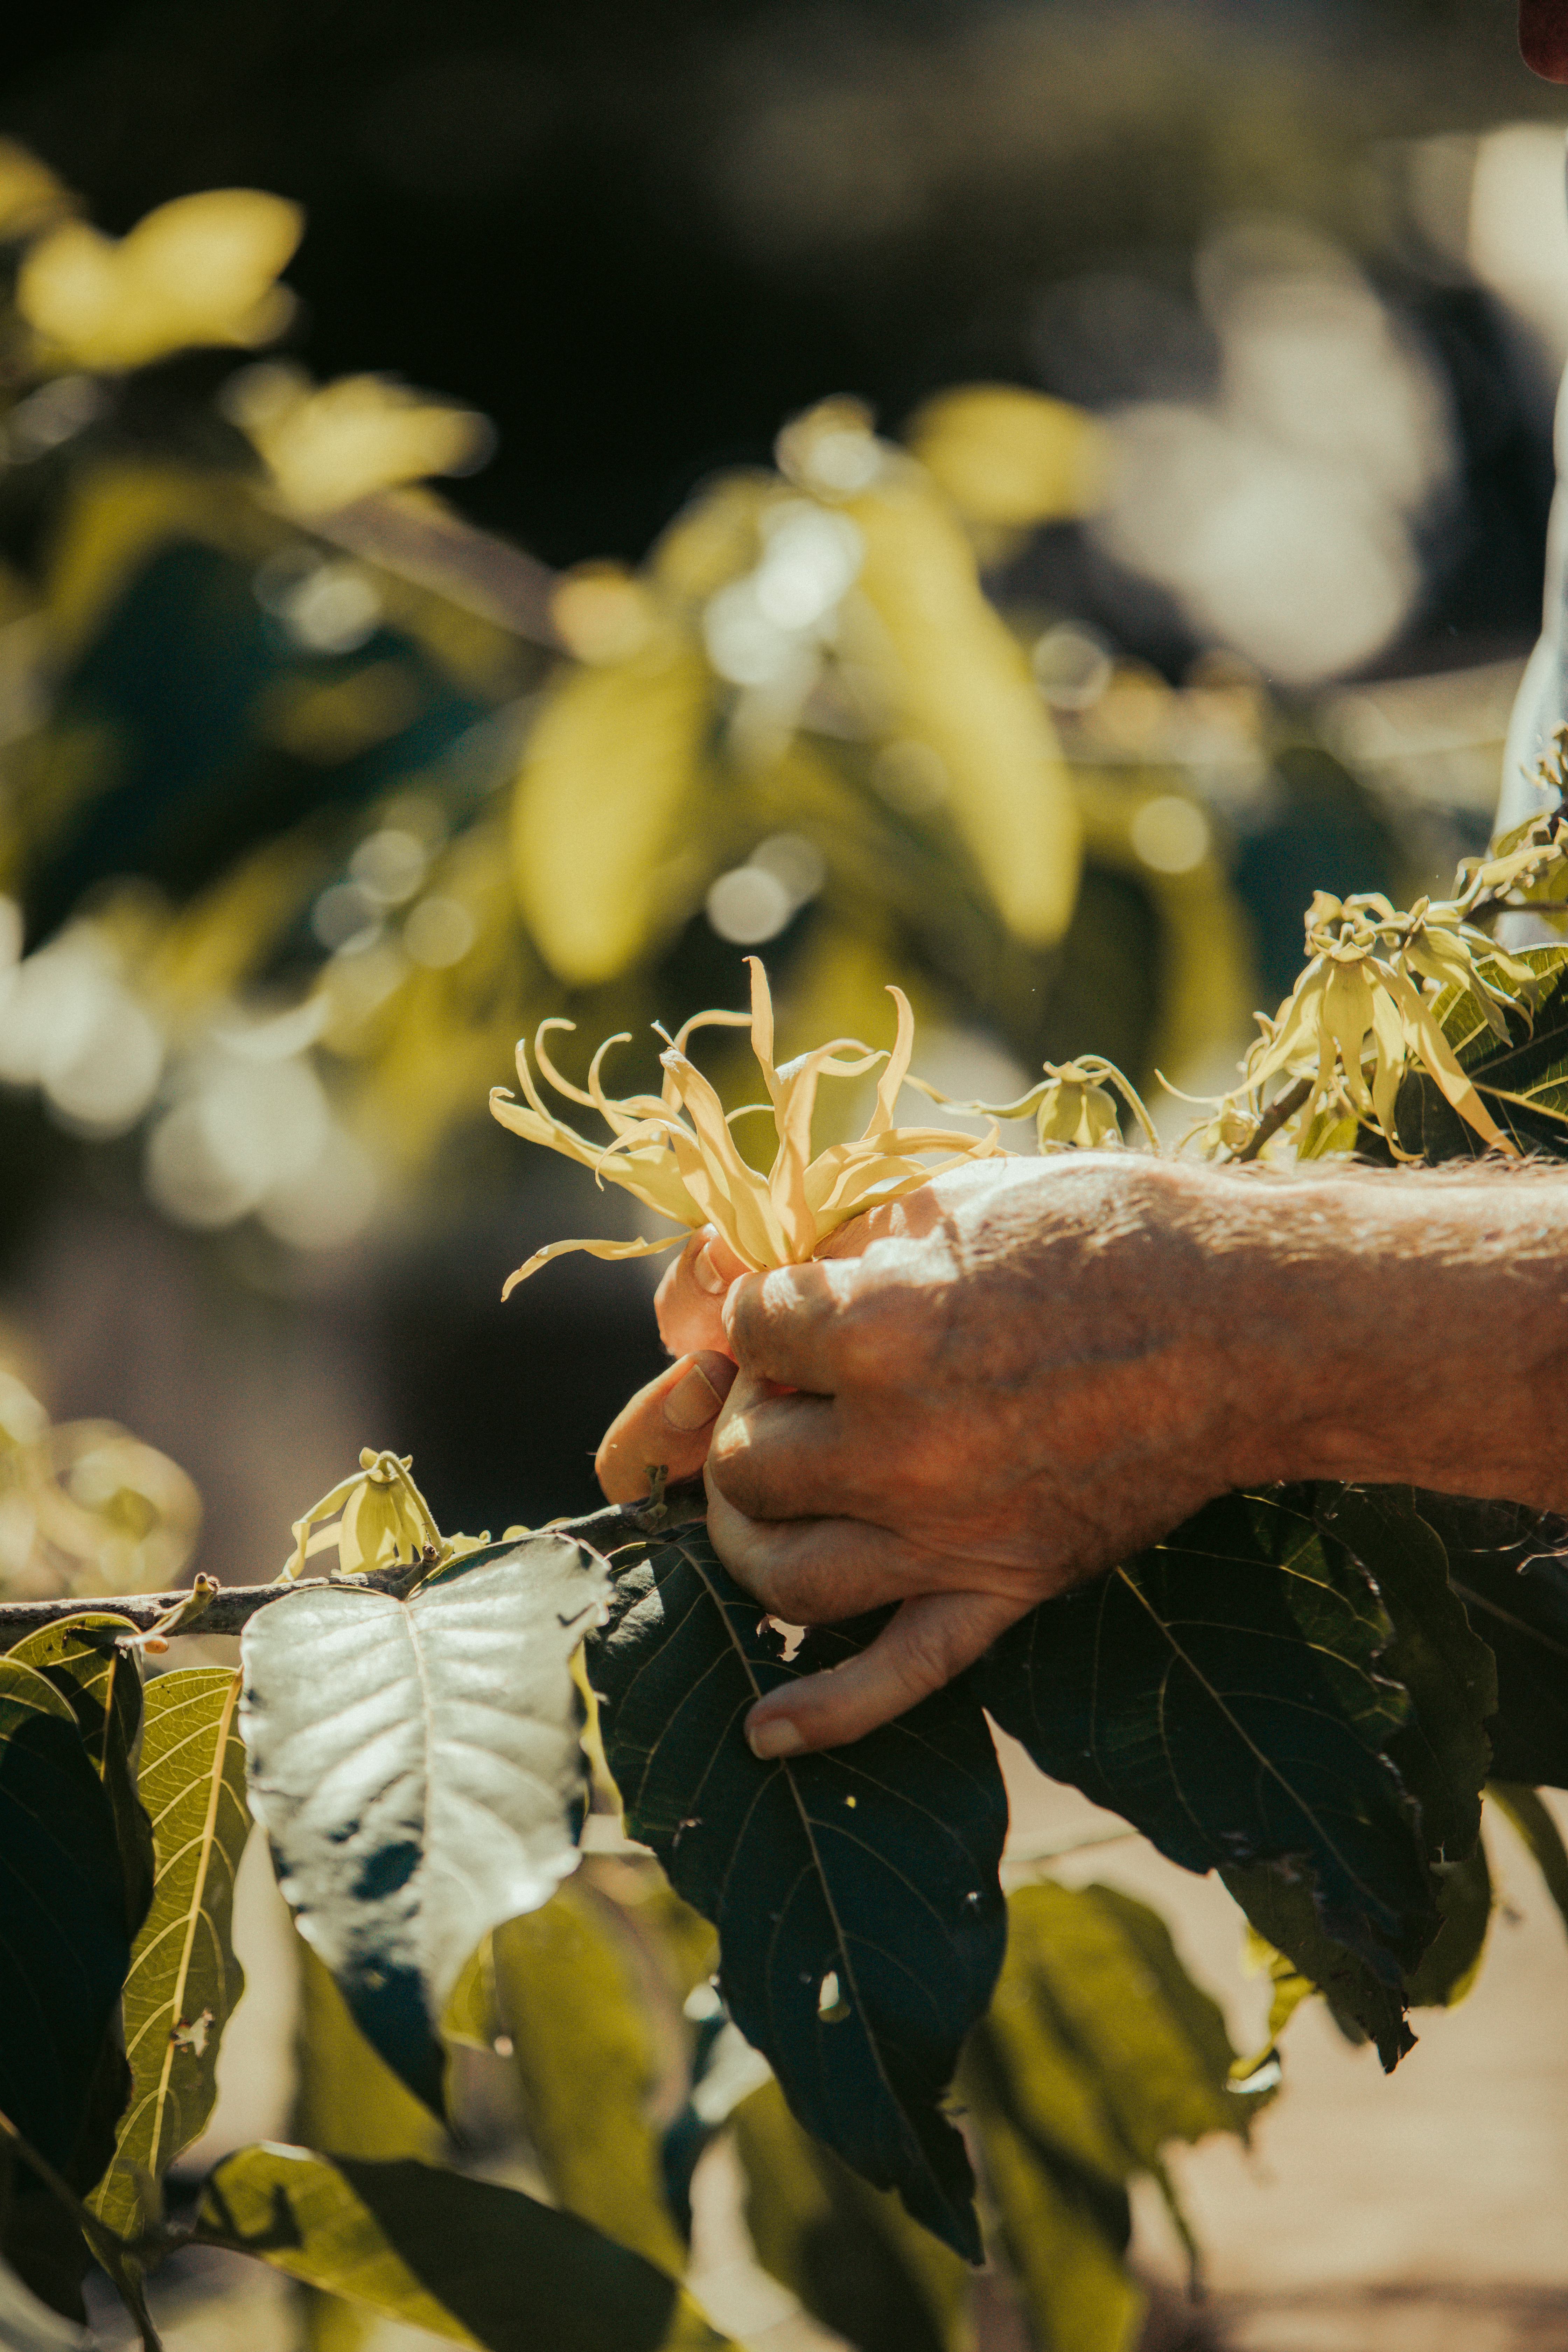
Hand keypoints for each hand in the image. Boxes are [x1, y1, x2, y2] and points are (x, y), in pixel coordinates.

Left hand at [598, 1152, 1567, 1760]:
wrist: (1254, 1318)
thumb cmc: (1107, 1234)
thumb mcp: (955, 1203)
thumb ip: (836, 1249)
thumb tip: (734, 1285)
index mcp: (881, 1331)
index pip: (747, 1330)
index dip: (767, 1309)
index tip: (805, 1301)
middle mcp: (902, 1446)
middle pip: (748, 1460)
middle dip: (756, 1415)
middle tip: (804, 1385)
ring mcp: (952, 1533)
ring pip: (784, 1573)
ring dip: (758, 1537)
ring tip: (780, 1499)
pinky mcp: (1009, 1588)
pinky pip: (898, 1678)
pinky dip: (823, 1714)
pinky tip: (766, 1734)